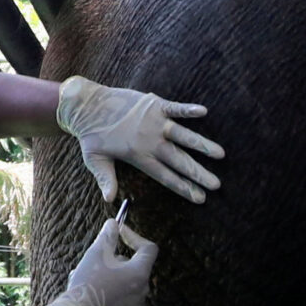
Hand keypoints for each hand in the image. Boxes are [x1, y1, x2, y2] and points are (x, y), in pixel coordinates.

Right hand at [50, 209, 158, 305]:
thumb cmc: (88, 281)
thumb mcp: (97, 253)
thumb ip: (108, 236)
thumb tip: (113, 223)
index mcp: (139, 273)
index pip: (148, 248)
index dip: (135, 237)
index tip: (120, 232)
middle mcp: (143, 290)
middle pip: (136, 265)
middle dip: (119, 258)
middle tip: (100, 256)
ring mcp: (136, 304)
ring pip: (128, 280)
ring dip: (114, 273)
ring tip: (92, 273)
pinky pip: (124, 295)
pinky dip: (113, 288)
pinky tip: (95, 288)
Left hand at [55, 75, 224, 203]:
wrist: (86, 105)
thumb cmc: (90, 134)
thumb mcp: (95, 160)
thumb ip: (105, 179)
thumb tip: (109, 200)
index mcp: (139, 156)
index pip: (166, 176)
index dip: (183, 188)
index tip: (200, 198)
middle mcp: (150, 141)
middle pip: (179, 160)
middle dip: (198, 173)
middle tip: (216, 184)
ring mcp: (153, 121)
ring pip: (183, 135)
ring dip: (201, 145)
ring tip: (220, 154)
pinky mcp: (153, 104)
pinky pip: (174, 108)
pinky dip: (188, 109)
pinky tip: (204, 112)